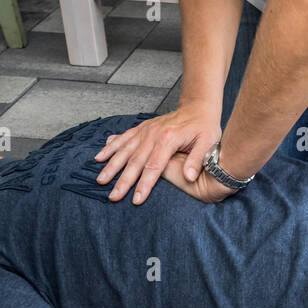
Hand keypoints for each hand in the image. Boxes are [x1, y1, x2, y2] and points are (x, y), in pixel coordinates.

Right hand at [94, 102, 220, 204]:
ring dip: (112, 166)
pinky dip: (110, 147)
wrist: (198, 107)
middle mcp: (153, 134)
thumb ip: (198, 159)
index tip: (136, 200)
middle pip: (135, 161)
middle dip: (123, 181)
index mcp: (169, 139)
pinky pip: (123, 138)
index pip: (154, 167)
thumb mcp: (208, 142)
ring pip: (125, 150)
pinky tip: (99, 157)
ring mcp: (145, 130)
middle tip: (113, 197)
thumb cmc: (204, 127)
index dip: (144, 184)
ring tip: (100, 180)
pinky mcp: (142, 128)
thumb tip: (190, 177)